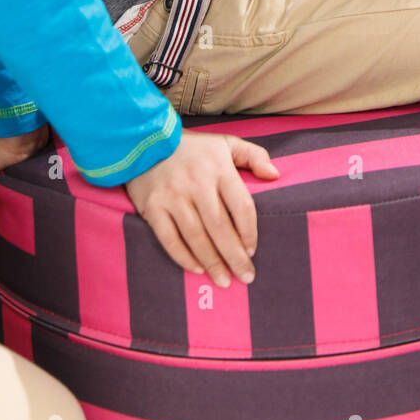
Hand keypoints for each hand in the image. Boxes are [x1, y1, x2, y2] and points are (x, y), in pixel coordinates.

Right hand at [125, 130, 279, 286]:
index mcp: (218, 168)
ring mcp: (173, 196)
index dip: (249, 232)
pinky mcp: (153, 207)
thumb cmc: (192, 147)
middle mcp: (196, 183)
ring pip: (196, 237)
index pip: (241, 206)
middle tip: (246, 277)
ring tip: (224, 280)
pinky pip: (170, 239)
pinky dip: (183, 257)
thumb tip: (275, 175)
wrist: (144, 139)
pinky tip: (197, 269)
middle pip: (220, 228)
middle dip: (235, 256)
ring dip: (212, 262)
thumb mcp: (225, 143)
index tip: (253, 250)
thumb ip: (253, 155)